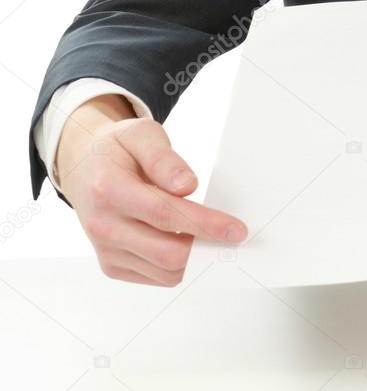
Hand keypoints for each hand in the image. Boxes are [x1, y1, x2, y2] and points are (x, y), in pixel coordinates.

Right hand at [56, 98, 247, 285]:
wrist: (83, 166)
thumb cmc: (117, 148)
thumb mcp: (141, 135)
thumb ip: (164, 159)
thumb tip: (187, 186)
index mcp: (108, 189)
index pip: (165, 214)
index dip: (205, 224)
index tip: (236, 229)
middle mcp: (103, 225)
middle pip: (167, 251)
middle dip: (206, 245)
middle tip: (232, 234)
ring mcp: (105, 250)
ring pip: (164, 271)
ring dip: (194, 257)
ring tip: (210, 235)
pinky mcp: (111, 266)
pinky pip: (155, 276)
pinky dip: (178, 265)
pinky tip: (187, 241)